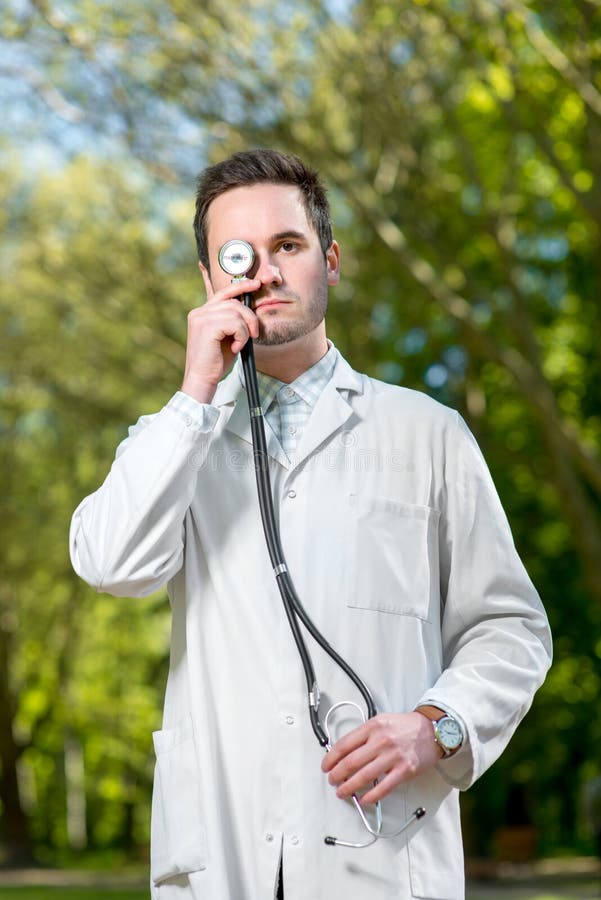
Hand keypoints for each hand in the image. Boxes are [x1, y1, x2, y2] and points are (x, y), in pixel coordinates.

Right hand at [181, 276, 261, 403]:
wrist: (202, 378)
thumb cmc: (216, 361)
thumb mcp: (227, 337)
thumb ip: (233, 322)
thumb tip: (249, 310)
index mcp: (202, 313)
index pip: (223, 292)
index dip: (240, 285)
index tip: (255, 283)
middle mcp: (199, 312)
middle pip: (234, 302)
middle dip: (250, 317)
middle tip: (254, 334)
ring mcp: (201, 318)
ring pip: (236, 312)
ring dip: (245, 330)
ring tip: (240, 344)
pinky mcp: (206, 327)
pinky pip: (235, 323)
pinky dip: (241, 336)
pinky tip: (235, 347)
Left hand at [321, 712, 441, 804]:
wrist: (432, 730)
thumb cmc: (405, 727)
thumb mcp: (381, 722)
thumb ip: (364, 735)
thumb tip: (344, 752)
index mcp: (373, 727)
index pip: (344, 744)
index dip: (331, 758)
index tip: (326, 766)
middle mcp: (381, 740)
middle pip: (351, 762)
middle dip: (337, 774)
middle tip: (332, 780)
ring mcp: (393, 756)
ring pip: (364, 776)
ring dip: (349, 787)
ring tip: (342, 792)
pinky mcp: (405, 770)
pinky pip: (384, 787)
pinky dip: (371, 796)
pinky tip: (364, 799)